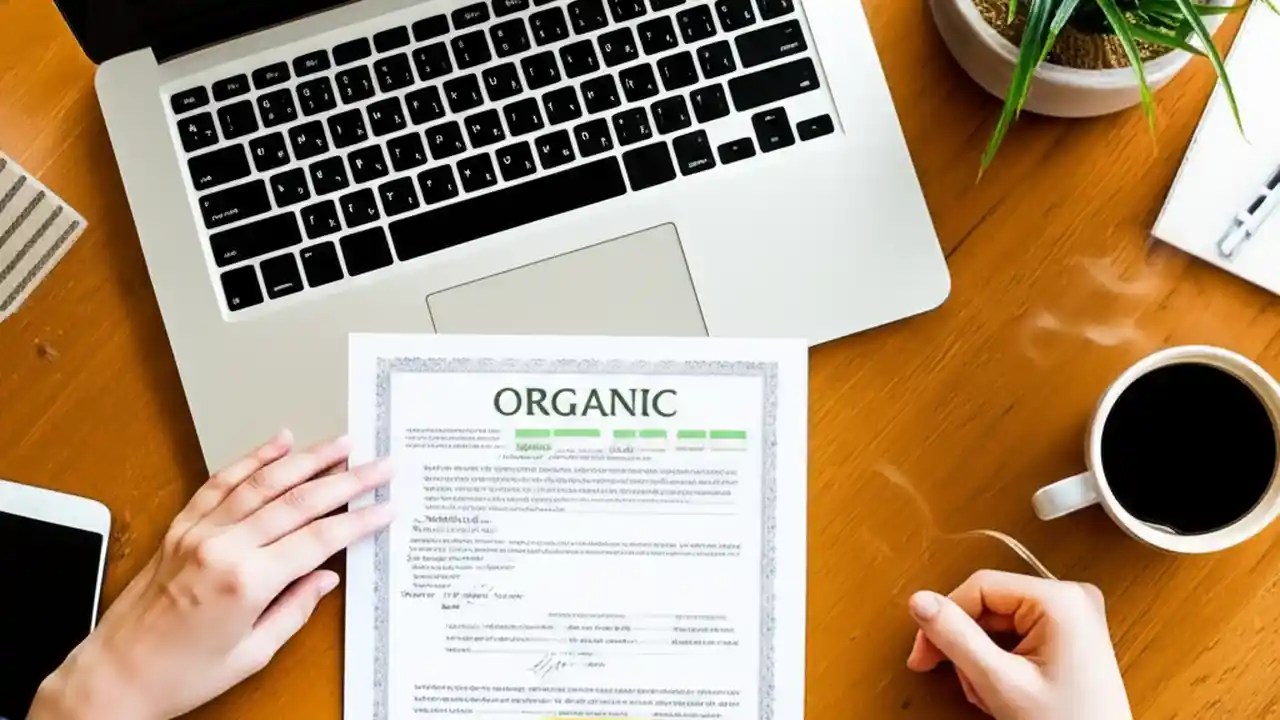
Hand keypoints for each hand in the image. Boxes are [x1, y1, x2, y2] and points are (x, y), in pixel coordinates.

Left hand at [29, 431, 392, 719]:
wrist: (114, 675)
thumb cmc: (179, 675)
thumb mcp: (252, 654)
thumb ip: (294, 609)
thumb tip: (325, 578)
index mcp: (246, 582)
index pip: (320, 539)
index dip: (359, 521)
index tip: (385, 508)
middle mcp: (222, 548)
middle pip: (299, 501)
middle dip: (347, 480)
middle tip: (379, 465)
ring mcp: (199, 532)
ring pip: (263, 482)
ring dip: (307, 459)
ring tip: (340, 445)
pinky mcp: (181, 527)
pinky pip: (221, 482)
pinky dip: (253, 459)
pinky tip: (279, 442)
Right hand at [906, 570, 1131, 719]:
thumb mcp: (1001, 683)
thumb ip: (956, 638)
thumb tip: (918, 600)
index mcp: (1060, 600)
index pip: (980, 587)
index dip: (944, 617)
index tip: (922, 656)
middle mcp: (1071, 598)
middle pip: (989, 605)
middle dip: (966, 645)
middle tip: (957, 682)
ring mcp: (1073, 616)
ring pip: (999, 622)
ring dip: (981, 658)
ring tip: (987, 695)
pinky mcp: (1070, 635)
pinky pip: (1018, 634)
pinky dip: (1000, 661)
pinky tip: (1003, 690)